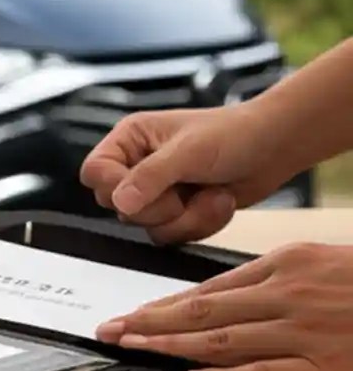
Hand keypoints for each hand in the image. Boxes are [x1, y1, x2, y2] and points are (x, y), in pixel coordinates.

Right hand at [79, 104, 295, 243]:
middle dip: (158, 206)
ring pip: (146, 226)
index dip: (113, 186)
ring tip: (211, 194)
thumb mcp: (189, 152)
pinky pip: (170, 236)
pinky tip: (217, 202)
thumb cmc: (234, 135)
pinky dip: (199, 225)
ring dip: (185, 217)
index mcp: (130, 139)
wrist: (276, 147)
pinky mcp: (177, 212)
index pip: (94, 172)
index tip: (140, 191)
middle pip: (116, 206)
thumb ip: (150, 177)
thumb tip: (119, 203)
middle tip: (184, 189)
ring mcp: (157, 191)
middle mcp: (136, 165)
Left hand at [96, 242, 352, 370]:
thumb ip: (276, 278)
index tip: (132, 311)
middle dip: (150, 321)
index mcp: (287, 263)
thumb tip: (223, 297)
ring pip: (223, 340)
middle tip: (111, 330)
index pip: (209, 287)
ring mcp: (306, 333)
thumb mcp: (323, 262)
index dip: (164, 302)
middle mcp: (288, 295)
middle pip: (203, 311)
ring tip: (134, 349)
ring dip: (171, 346)